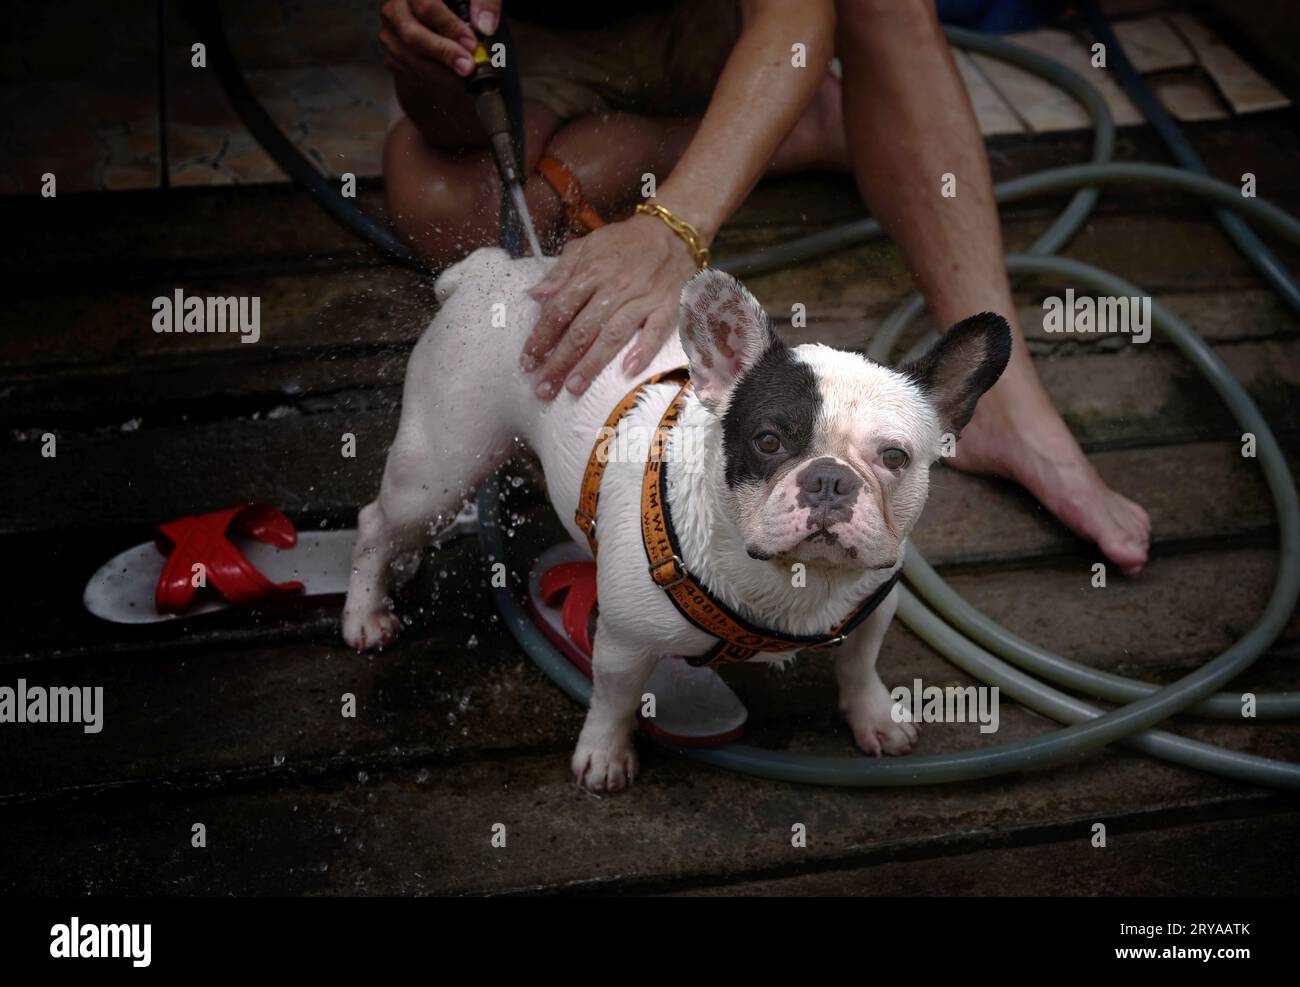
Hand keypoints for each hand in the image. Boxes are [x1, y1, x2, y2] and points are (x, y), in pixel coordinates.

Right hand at [378, 0, 501, 78]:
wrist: (441, 18)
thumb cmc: (458, 3)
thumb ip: (484, 2)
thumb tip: (485, 25)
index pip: (426, 5)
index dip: (449, 26)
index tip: (471, 44)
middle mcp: (396, 7)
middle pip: (412, 35)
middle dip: (443, 55)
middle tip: (468, 68)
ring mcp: (390, 30)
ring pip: (409, 57)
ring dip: (439, 74)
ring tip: (466, 80)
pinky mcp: (392, 51)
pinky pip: (407, 70)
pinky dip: (431, 79)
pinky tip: (452, 81)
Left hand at [522, 214, 700, 398]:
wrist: (672, 232)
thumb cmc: (625, 242)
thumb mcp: (587, 246)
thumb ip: (561, 272)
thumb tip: (536, 296)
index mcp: (591, 273)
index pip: (560, 310)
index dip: (541, 337)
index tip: (528, 362)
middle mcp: (614, 288)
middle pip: (582, 329)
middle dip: (560, 361)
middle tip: (544, 387)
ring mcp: (642, 299)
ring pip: (612, 335)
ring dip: (592, 364)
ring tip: (573, 388)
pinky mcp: (667, 307)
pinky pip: (656, 331)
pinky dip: (643, 350)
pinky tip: (629, 370)